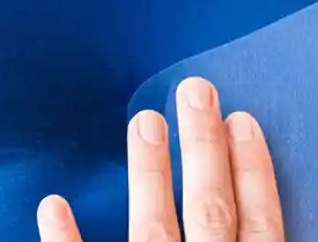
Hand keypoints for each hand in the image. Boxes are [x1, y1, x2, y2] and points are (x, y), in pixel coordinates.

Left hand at [37, 77, 284, 241]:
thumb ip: (260, 241)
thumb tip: (264, 217)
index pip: (261, 224)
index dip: (253, 171)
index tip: (242, 119)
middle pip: (210, 212)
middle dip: (204, 148)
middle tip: (195, 91)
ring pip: (152, 231)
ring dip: (149, 173)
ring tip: (144, 121)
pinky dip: (67, 240)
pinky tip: (53, 205)